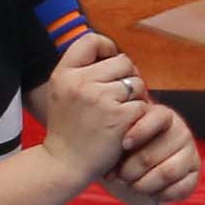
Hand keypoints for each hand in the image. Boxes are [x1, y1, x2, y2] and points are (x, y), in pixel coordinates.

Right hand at [38, 29, 148, 188]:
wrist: (64, 164)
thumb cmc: (67, 128)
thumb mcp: (61, 92)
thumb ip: (81, 70)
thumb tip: (113, 52)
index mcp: (64, 74)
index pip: (91, 40)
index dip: (106, 47)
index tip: (108, 64)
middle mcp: (81, 83)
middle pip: (122, 62)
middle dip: (126, 77)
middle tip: (118, 97)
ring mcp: (101, 99)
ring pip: (136, 83)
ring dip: (135, 97)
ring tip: (121, 112)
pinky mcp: (119, 117)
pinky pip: (142, 105)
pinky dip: (139, 116)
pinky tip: (126, 126)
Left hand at [106, 99, 200, 204]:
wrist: (131, 174)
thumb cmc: (121, 152)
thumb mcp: (118, 141)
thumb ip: (118, 135)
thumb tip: (122, 142)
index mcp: (163, 116)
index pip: (159, 117)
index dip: (140, 131)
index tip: (124, 144)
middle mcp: (181, 132)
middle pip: (156, 151)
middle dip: (131, 169)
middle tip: (120, 176)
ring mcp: (190, 154)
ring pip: (167, 172)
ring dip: (144, 184)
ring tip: (132, 185)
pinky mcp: (194, 176)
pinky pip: (181, 188)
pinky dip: (161, 195)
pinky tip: (150, 193)